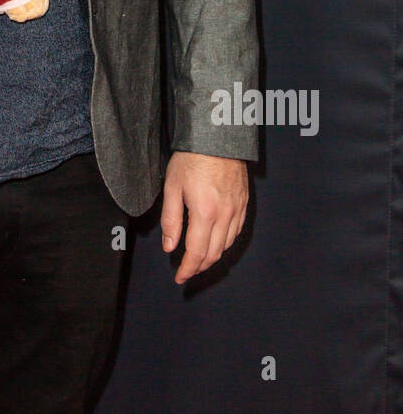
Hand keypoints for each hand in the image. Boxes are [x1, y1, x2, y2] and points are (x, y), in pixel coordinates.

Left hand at [160, 152, 247, 283]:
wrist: (217, 137)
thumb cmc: (192, 158)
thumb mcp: (172, 187)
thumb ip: (171, 220)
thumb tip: (170, 246)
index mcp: (204, 213)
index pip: (197, 253)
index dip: (187, 269)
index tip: (179, 276)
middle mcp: (225, 215)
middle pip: (214, 253)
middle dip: (199, 267)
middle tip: (186, 271)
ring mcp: (237, 209)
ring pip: (227, 245)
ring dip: (212, 257)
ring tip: (198, 260)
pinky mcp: (244, 203)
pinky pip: (237, 231)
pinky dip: (225, 243)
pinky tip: (216, 242)